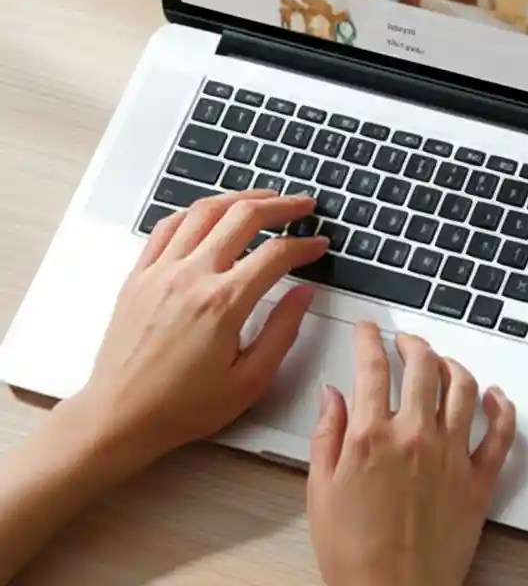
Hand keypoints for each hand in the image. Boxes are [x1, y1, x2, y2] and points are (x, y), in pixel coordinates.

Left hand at [73, 190, 327, 464]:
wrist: (120, 417)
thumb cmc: (182, 407)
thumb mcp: (251, 380)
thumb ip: (283, 330)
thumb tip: (304, 294)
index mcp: (224, 304)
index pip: (277, 255)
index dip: (306, 245)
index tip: (319, 245)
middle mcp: (191, 278)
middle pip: (243, 217)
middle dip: (281, 205)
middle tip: (302, 205)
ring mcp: (160, 272)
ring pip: (204, 211)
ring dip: (239, 198)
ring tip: (262, 198)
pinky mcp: (139, 276)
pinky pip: (167, 227)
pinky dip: (194, 211)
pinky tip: (209, 212)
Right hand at [307, 323, 517, 585]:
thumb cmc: (354, 554)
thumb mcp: (319, 491)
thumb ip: (326, 435)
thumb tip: (332, 395)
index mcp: (371, 437)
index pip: (372, 368)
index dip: (369, 339)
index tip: (369, 329)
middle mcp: (416, 437)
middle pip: (423, 367)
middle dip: (413, 343)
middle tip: (406, 340)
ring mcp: (453, 455)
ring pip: (464, 388)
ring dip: (452, 365)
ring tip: (442, 361)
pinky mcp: (480, 479)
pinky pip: (501, 432)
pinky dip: (502, 406)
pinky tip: (496, 395)